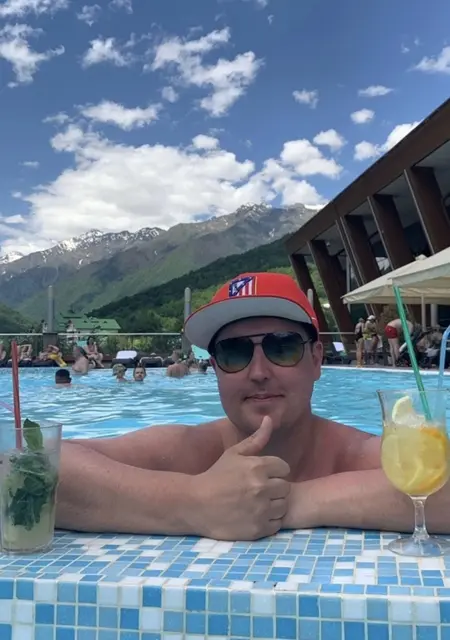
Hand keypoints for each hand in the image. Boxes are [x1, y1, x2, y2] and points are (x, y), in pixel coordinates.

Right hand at [192, 416, 290, 539]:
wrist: (195, 503)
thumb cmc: (216, 476)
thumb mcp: (234, 454)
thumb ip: (256, 439)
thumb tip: (269, 419)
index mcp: (258, 466)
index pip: (284, 468)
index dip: (274, 472)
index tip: (262, 476)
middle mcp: (261, 487)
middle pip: (285, 488)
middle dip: (275, 489)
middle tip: (258, 491)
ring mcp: (260, 509)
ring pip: (283, 506)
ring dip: (273, 505)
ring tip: (257, 504)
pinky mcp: (257, 528)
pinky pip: (276, 524)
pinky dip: (268, 521)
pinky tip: (254, 516)